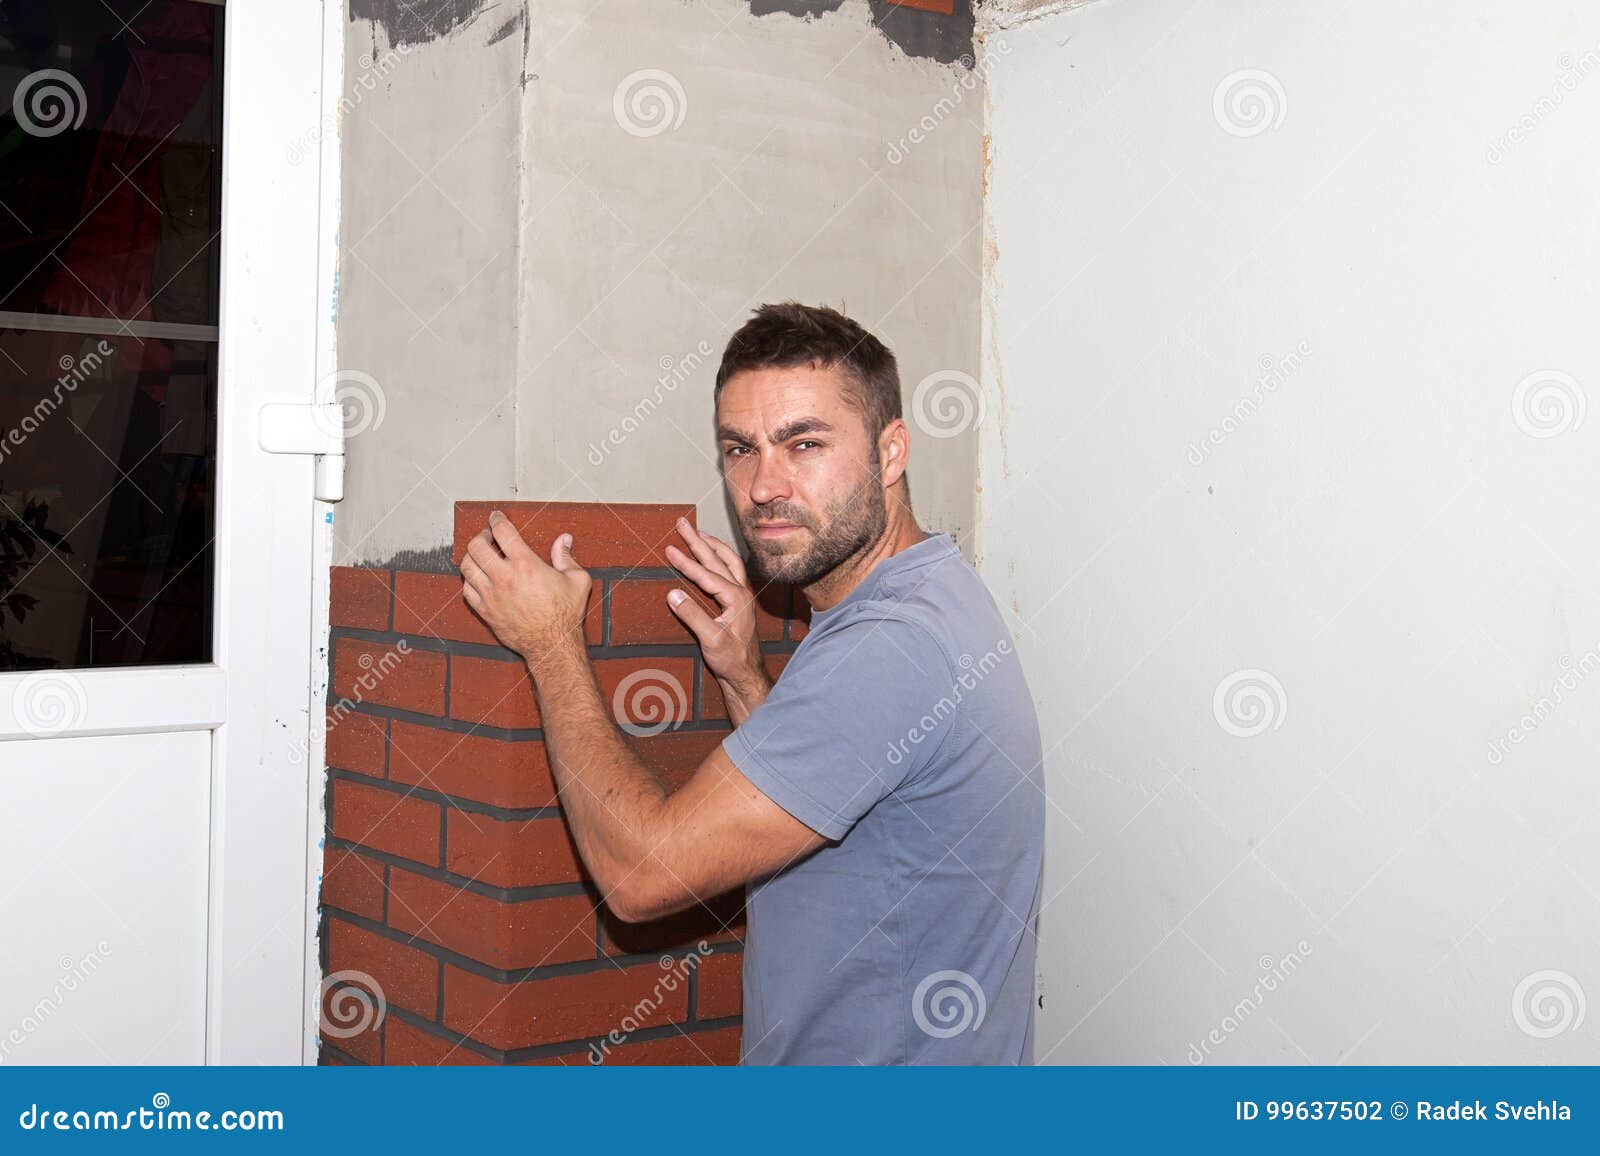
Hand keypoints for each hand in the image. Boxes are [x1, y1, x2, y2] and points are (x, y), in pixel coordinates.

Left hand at [460, 510, 591, 659]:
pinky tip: (480, 578)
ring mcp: (491, 595)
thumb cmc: (566, 613)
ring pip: (467, 566)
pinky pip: (466, 590)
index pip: (502, 531)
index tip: (496, 517)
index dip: (497, 519)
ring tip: (482, 556)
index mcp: (526, 564)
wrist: (552, 645)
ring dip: (472, 556)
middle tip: (489, 537)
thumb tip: (564, 539)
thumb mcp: (577, 580)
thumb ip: (566, 557)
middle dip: (481, 536)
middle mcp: (504, 577)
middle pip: (476, 546)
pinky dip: (470, 580)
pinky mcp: (485, 611)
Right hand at [663, 517, 768, 702]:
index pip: (706, 575)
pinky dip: (719, 557)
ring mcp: (742, 595)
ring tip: (697, 533)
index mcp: (735, 598)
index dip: (686, 561)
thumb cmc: (732, 660)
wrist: (746, 673)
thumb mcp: (710, 640)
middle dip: (698, 540)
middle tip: (682, 523)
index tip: (669, 548)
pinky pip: (730, 569)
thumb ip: (692, 616)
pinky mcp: (739, 601)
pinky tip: (712, 554)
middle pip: (717, 559)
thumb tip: (672, 593)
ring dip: (712, 545)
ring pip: (728, 560)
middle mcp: (741, 592)